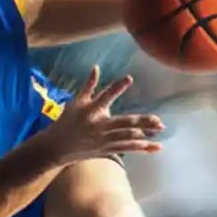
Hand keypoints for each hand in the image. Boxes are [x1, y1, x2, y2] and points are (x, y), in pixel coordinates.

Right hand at [41, 66, 163, 164]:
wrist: (56, 148)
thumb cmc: (67, 122)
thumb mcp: (75, 102)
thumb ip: (89, 86)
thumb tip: (96, 67)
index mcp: (90, 110)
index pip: (105, 96)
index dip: (117, 87)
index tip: (129, 78)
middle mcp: (99, 125)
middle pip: (123, 122)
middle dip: (142, 121)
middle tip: (158, 120)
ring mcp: (103, 139)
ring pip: (127, 137)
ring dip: (145, 134)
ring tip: (160, 129)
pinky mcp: (106, 149)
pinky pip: (126, 148)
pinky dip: (141, 147)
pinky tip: (155, 146)